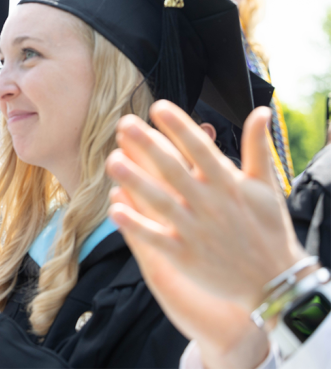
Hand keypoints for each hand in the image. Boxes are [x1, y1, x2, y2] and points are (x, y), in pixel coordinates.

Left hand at [106, 101, 299, 367]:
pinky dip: (136, 225)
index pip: (200, 149)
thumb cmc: (268, 228)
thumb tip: (261, 111)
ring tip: (112, 160)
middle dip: (149, 147)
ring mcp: (195, 231)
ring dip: (135, 181)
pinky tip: (115, 208)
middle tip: (124, 122)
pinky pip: (155, 238)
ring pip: (160, 202)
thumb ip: (258, 148)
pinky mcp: (184, 256)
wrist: (273, 280)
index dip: (179, 127)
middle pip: (174, 171)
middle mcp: (210, 205)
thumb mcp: (267, 186)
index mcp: (228, 184)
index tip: (158, 107)